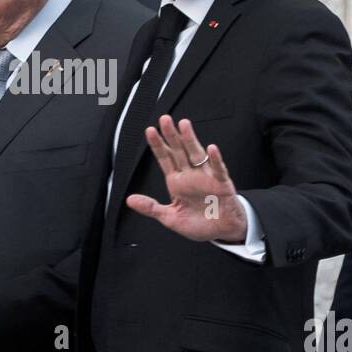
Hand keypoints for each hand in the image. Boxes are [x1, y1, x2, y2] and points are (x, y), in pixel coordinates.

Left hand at [125, 115, 247, 242]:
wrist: (221, 232)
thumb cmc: (198, 223)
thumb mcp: (169, 217)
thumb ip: (150, 207)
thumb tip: (130, 199)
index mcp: (177, 182)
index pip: (165, 159)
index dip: (157, 145)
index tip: (150, 130)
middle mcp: (190, 175)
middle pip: (179, 151)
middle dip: (172, 136)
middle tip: (164, 119)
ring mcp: (206, 178)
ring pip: (197, 155)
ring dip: (191, 140)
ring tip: (184, 125)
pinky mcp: (222, 184)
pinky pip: (218, 170)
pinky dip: (215, 160)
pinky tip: (211, 149)